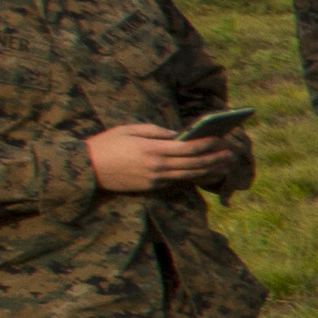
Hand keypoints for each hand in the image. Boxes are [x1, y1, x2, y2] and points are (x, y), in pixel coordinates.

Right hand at [87, 124, 233, 193]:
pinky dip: (195, 178)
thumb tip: (177, 134)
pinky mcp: (152, 188)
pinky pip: (178, 182)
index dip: (206, 144)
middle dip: (215, 157)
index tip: (220, 138)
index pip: (187, 148)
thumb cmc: (107, 144)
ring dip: (210, 170)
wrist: (86, 169)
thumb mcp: (129, 130)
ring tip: (226, 164)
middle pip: (194, 163)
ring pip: (190, 175)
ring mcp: (155, 180)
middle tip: (231, 153)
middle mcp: (157, 167)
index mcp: (152, 150)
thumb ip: (155, 131)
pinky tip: (207, 174)